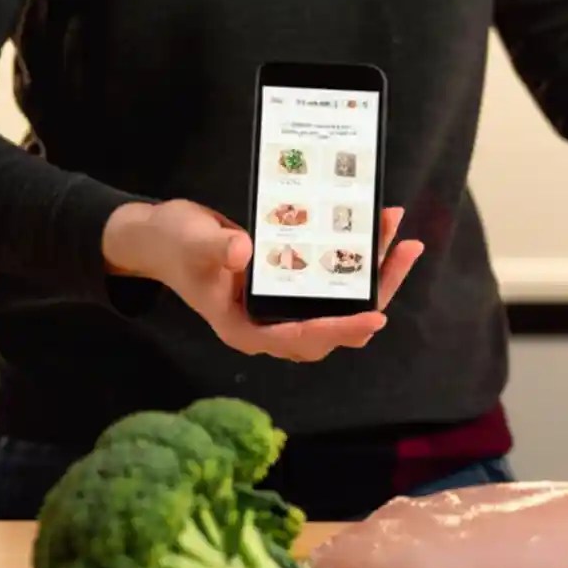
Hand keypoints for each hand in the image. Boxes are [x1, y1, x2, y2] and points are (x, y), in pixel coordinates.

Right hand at [102, 199, 424, 361]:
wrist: (162, 238)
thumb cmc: (173, 245)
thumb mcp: (191, 243)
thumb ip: (215, 249)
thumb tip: (244, 251)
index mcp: (248, 330)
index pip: (303, 339)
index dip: (341, 330)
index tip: (375, 317)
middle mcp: (273, 325)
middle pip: (337, 324)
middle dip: (376, 292)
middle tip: (405, 251)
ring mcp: (284, 307)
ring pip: (343, 303)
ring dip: (375, 272)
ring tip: (401, 236)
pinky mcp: (292, 285)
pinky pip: (334, 280)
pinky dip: (356, 257)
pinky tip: (377, 228)